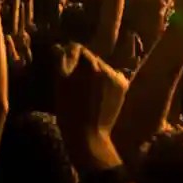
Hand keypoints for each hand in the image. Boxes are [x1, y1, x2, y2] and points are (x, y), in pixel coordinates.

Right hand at [54, 44, 127, 168]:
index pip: (80, 49)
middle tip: (73, 75)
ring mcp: (118, 77)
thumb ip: (61, 63)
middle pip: (92, 58)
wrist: (89, 135)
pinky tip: (96, 92)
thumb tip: (58, 47)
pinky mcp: (124, 86)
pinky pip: (112, 76)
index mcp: (90, 67)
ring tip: (84, 86)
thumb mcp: (60, 86)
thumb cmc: (69, 112)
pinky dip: (105, 80)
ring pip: (102, 67)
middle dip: (82, 64)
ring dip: (94, 72)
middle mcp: (107, 69)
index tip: (63, 60)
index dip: (69, 53)